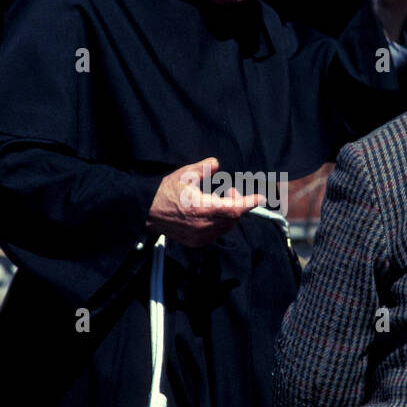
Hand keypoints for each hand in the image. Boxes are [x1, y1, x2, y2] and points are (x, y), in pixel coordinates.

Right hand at [146, 157, 264, 247]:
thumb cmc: (164, 192)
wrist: (147, 213)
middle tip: (230, 191)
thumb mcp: (183, 174)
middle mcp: (203, 226)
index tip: (260, 198)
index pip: (233, 209)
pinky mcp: (195, 242)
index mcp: (201, 209)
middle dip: (237, 205)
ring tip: (221, 200)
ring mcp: (199, 237)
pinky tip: (212, 213)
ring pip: (225, 227)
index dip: (249, 204)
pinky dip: (220, 223)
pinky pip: (216, 234)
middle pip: (232, 219)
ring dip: (229, 215)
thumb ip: (203, 168)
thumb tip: (215, 163)